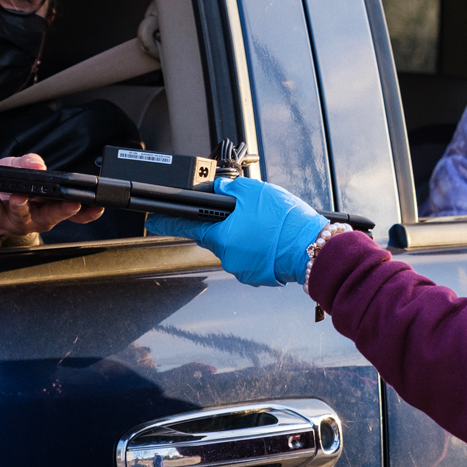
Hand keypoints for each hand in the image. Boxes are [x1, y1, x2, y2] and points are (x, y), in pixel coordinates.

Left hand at [0, 154, 103, 250]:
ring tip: (19, 196)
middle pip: (53, 215)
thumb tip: (38, 164)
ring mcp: (17, 220)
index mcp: (50, 203)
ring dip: (22, 206)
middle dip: (62, 210)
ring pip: (23, 217)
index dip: (88, 211)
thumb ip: (30, 162)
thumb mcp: (20, 166)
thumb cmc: (6, 186)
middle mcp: (37, 215)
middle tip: (70, 204)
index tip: (97, 207)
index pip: (74, 210)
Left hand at [145, 176, 327, 285]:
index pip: (186, 226)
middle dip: (229, 224)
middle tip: (249, 214)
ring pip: (236, 246)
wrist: (313, 248)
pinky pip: (250, 257)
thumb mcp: (254, 192)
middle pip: (217, 235)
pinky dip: (258, 247)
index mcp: (221, 235)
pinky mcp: (257, 276)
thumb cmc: (285, 222)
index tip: (153, 222)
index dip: (167, 223)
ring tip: (267, 225)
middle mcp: (227, 256)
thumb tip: (218, 190)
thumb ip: (230, 190)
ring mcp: (242, 269)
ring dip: (246, 235)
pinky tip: (271, 238)